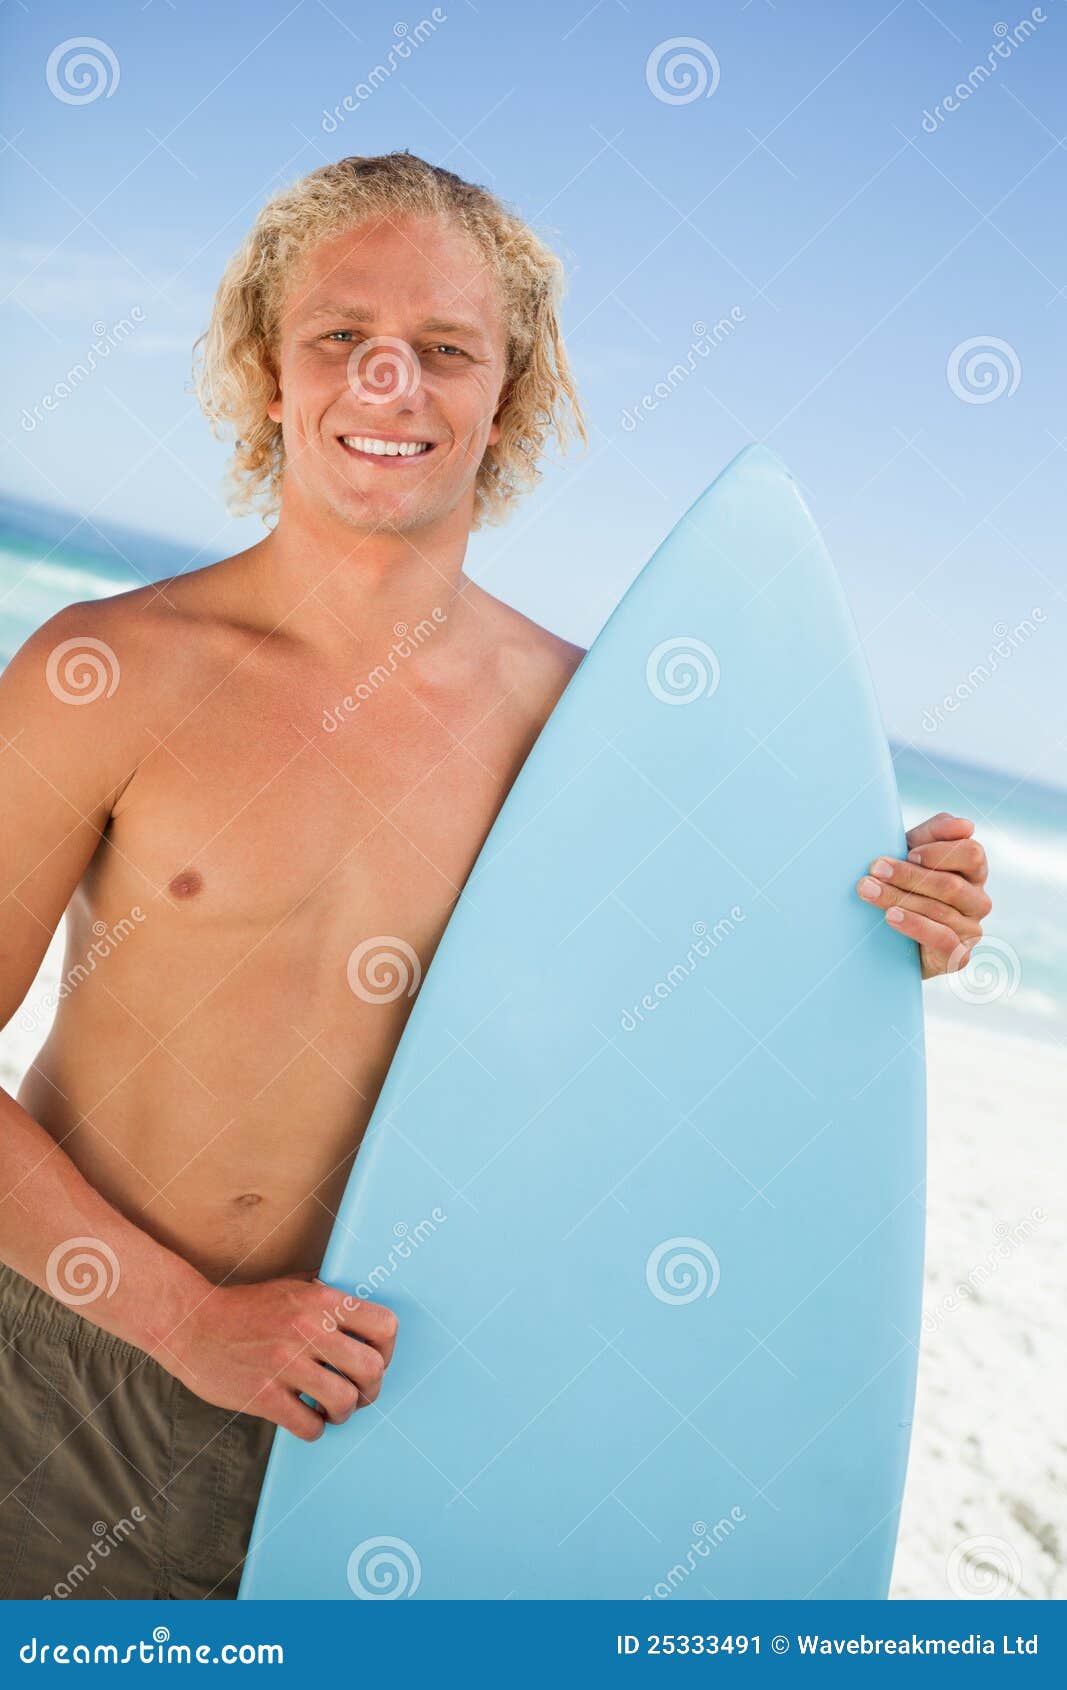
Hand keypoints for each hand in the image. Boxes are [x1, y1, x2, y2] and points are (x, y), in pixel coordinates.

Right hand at [166, 1274, 398, 1441]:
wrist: (191, 1324)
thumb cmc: (246, 1308)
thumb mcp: (293, 1287)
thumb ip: (328, 1299)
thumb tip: (365, 1318)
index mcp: (321, 1300)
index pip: (385, 1326)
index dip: (387, 1351)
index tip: (374, 1361)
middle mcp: (307, 1329)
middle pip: (372, 1369)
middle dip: (370, 1388)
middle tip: (357, 1394)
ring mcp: (284, 1363)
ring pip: (345, 1401)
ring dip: (343, 1413)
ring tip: (329, 1409)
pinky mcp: (263, 1395)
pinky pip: (309, 1425)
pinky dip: (314, 1428)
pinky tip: (304, 1417)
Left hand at [855, 811, 990, 980]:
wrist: (889, 935)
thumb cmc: (904, 883)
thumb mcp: (913, 852)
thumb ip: (935, 832)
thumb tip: (966, 826)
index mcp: (973, 871)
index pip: (972, 854)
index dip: (940, 853)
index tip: (908, 853)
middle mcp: (978, 900)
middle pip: (951, 885)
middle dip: (908, 875)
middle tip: (874, 868)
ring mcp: (971, 930)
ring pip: (941, 910)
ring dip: (900, 897)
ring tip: (869, 890)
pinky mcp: (958, 956)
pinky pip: (943, 939)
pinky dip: (915, 926)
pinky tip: (891, 916)